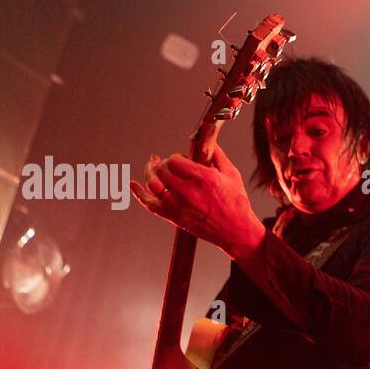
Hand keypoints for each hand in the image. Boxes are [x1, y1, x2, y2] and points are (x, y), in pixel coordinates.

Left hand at [131, 144, 262, 253]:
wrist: (236, 231)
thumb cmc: (236, 202)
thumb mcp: (231, 173)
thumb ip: (215, 153)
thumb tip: (205, 137)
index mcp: (203, 179)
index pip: (175, 160)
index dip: (176, 157)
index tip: (182, 160)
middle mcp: (189, 192)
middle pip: (162, 170)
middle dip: (163, 164)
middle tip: (168, 164)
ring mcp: (179, 206)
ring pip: (153, 185)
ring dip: (150, 173)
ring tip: (152, 168)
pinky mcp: (174, 218)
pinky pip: (150, 205)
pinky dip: (138, 193)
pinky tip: (132, 184)